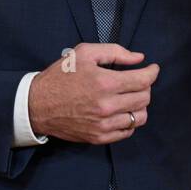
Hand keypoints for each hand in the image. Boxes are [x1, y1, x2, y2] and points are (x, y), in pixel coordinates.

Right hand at [28, 43, 158, 144]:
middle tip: (137, 80)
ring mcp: (103, 124)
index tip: (152, 68)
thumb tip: (139, 58)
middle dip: (145, 87)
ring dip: (139, 105)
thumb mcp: (84, 53)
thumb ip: (115, 52)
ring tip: (130, 96)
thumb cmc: (61, 75)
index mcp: (105, 83)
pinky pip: (127, 132)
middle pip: (144, 98)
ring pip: (139, 117)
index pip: (143, 80)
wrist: (38, 105)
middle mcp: (107, 106)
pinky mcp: (99, 137)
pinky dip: (129, 120)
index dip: (152, 72)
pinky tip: (121, 111)